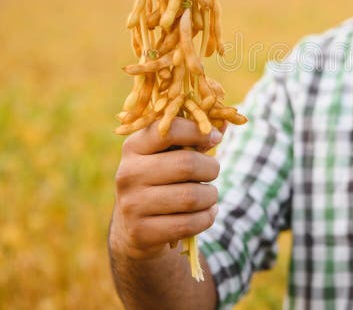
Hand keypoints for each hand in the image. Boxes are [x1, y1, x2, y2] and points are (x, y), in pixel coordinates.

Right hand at [109, 117, 222, 260]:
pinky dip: (207, 217)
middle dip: (211, 168)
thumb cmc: (161, 180)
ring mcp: (132, 205)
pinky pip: (189, 224)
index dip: (199, 131)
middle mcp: (128, 174)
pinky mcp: (141, 232)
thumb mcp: (169, 155)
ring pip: (191, 197)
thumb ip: (195, 138)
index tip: (215, 137)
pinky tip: (207, 213)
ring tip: (209, 195)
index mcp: (134, 147)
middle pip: (187, 164)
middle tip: (212, 172)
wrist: (133, 227)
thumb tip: (224, 121)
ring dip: (210, 196)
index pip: (169, 130)